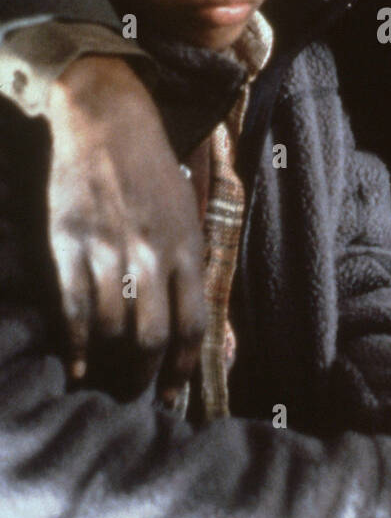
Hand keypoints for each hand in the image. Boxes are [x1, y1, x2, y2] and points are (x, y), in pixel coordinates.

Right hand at [45, 55, 205, 401]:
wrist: (106, 123)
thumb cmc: (153, 170)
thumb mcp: (187, 212)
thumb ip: (189, 263)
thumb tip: (193, 321)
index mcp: (186, 246)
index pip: (192, 324)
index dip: (183, 367)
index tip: (175, 393)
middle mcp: (149, 254)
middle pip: (151, 337)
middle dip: (145, 377)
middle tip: (137, 393)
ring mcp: (107, 251)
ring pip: (111, 328)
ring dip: (110, 364)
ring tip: (107, 380)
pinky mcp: (69, 245)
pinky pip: (72, 309)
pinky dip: (75, 346)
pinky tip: (77, 366)